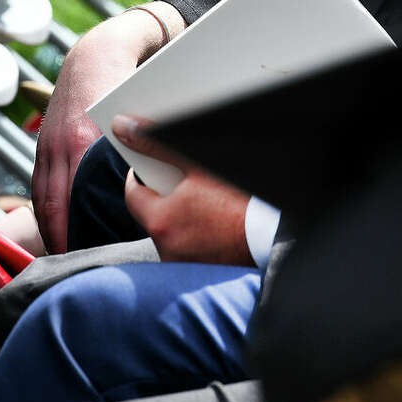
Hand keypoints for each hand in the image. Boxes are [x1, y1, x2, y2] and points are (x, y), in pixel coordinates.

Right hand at [31, 8, 173, 252]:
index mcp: (84, 144)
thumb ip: (134, 155)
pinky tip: (49, 225)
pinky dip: (42, 208)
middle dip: (59, 238)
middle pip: (54, 204)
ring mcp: (49, 144)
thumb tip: (143, 192)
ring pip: (42, 196)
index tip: (84, 255)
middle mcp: (62, 146)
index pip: (75, 200)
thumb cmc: (123, 89)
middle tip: (71, 265)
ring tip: (60, 253)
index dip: (75, 231)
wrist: (97, 55)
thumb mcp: (133, 121)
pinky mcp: (44, 142)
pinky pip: (38, 183)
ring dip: (47, 227)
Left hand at [114, 117, 252, 265]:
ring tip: (204, 203)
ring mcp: (186, 265)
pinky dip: (196, 237)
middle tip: (182, 182)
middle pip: (153, 216)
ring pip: (173, 234)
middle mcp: (168, 249)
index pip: (133, 196)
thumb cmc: (241, 197)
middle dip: (163, 198)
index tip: (148, 166)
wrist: (277, 234)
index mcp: (162, 221)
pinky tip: (215, 225)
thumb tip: (124, 126)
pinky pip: (190, 250)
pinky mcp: (203, 275)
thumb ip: (156, 144)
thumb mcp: (198, 163)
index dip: (139, 177)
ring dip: (180, 220)